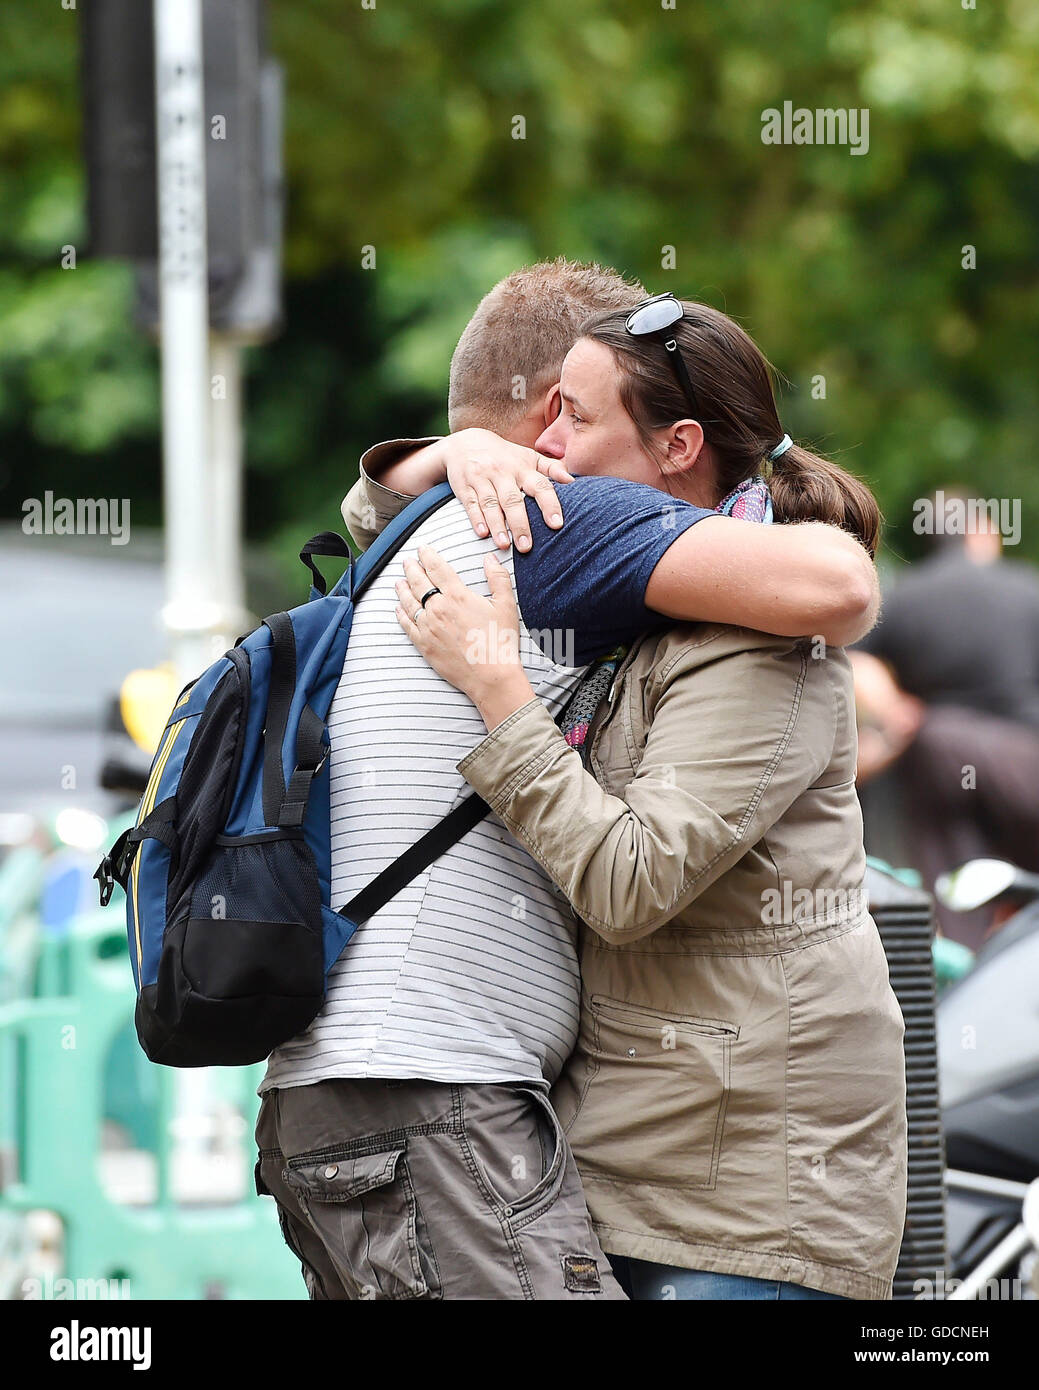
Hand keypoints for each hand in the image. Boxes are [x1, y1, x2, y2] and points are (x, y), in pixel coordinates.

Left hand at [394, 545, 534, 728]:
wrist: (491, 675)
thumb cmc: (500, 640)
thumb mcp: (506, 605)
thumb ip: (498, 578)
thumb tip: (490, 557)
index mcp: (457, 596)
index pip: (436, 568)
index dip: (427, 556)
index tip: (422, 549)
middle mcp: (438, 609)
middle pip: (418, 583)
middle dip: (411, 569)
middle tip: (407, 561)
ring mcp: (428, 627)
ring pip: (409, 603)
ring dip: (402, 589)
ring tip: (399, 581)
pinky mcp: (424, 645)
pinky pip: (407, 625)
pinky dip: (401, 614)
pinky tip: (398, 608)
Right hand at [441, 428, 573, 551]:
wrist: (465, 443)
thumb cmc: (504, 455)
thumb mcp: (528, 456)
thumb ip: (551, 468)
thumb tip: (572, 481)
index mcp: (522, 468)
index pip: (540, 486)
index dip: (549, 505)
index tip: (556, 524)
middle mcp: (502, 473)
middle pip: (513, 500)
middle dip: (520, 524)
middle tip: (526, 547)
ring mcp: (482, 479)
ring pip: (491, 504)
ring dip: (498, 526)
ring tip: (505, 545)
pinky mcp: (464, 487)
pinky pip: (470, 504)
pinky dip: (476, 519)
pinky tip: (482, 534)